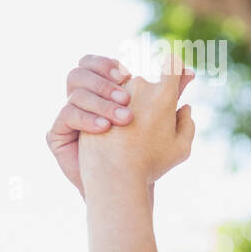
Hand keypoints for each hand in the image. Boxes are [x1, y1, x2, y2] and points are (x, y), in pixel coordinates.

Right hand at [46, 54, 193, 195]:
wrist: (127, 187)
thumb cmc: (149, 156)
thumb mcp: (170, 125)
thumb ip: (176, 95)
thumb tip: (191, 71)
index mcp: (110, 92)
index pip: (102, 66)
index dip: (110, 64)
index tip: (127, 72)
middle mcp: (88, 100)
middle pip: (83, 70)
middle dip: (105, 79)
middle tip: (126, 96)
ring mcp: (72, 115)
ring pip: (75, 90)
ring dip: (100, 100)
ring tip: (124, 118)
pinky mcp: (59, 133)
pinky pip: (66, 115)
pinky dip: (86, 118)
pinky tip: (105, 128)